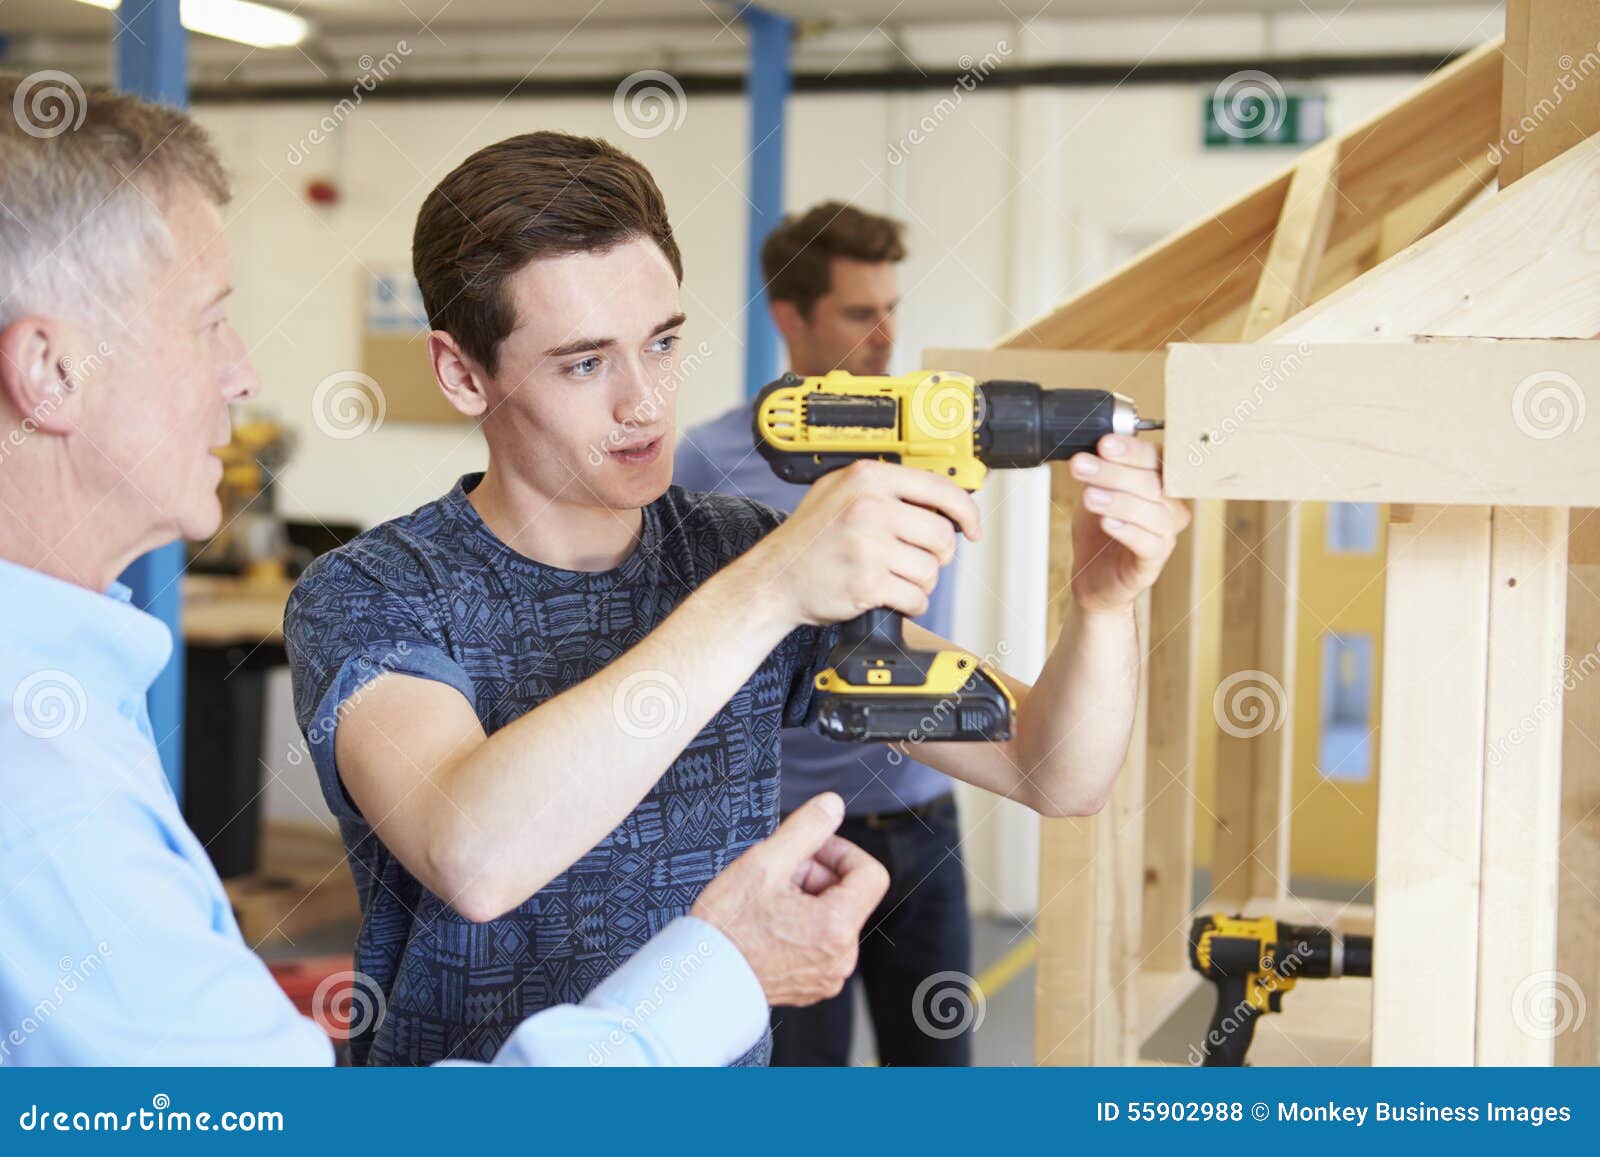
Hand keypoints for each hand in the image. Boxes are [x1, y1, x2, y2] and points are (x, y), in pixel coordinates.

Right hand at [691, 792, 888, 1006]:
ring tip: (768, 901)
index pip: (871, 873)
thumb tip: (833, 805)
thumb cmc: (727, 926)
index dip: (842, 852)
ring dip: (807, 900)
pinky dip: (801, 927)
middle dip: (816, 876)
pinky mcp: (813, 985)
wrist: (699, 978)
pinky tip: (768, 925)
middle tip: (777, 875)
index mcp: (837, 927)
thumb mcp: (765, 862)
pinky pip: (820, 944)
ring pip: (833, 918)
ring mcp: (828, 976)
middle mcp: (841, 958)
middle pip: (848, 895)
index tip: (811, 850)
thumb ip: (806, 828)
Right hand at [744, 459, 980, 627]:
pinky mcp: (867, 582)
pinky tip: (890, 597)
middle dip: (937, 556)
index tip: (973, 529)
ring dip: (921, 582)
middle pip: (942, 535)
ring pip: (931, 570)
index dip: (966, 513)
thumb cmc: (809, 540)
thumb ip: (885, 487)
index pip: (940, 489)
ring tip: (895, 579)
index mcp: (867, 477)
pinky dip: (910, 604)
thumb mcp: (839, 492)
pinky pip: (915, 598)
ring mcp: (868, 545)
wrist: (774, 579)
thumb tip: (940, 497)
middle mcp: (869, 506)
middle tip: (917, 560)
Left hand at [1067, 434, 1191, 613]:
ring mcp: (1165, 536)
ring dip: (1119, 501)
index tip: (1104, 444)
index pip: (1155, 458)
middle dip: (1113, 472)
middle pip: (1152, 483)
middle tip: (1082, 466)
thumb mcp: (1094, 491)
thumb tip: (1092, 446)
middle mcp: (1170, 507)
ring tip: (1089, 496)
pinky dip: (1128, 531)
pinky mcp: (1153, 562)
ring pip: (1153, 513)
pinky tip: (1107, 523)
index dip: (1131, 450)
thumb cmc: (1099, 531)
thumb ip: (1098, 470)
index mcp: (1159, 482)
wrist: (1092, 574)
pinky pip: (1148, 544)